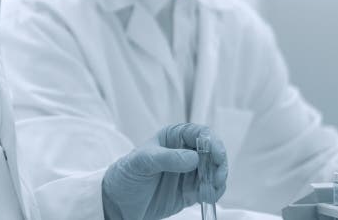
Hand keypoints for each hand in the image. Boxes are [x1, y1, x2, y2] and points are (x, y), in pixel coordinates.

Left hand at [102, 123, 227, 219]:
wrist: (118, 203)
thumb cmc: (125, 176)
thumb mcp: (142, 163)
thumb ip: (166, 158)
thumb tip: (193, 157)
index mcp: (172, 138)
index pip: (199, 133)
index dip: (212, 142)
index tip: (217, 155)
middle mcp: (183, 152)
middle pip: (212, 152)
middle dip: (219, 164)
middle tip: (217, 178)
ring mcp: (188, 172)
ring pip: (214, 171)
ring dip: (218, 180)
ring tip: (209, 192)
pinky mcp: (190, 191)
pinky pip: (210, 189)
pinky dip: (214, 192)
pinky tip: (207, 197)